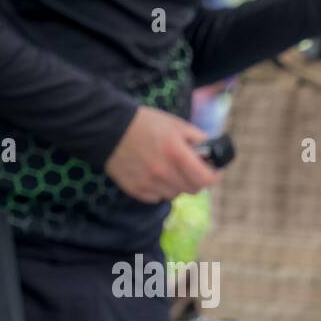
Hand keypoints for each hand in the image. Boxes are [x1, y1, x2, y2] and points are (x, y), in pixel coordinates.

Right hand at [103, 106, 219, 203]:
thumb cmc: (143, 123)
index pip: (206, 179)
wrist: (106, 128)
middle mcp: (164, 172)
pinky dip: (160, 189)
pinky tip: (154, 174)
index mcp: (176, 154)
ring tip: (168, 169)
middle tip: (191, 169)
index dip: (214, 176)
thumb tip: (211, 149)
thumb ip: (196, 138)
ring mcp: (150, 183)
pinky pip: (158, 197)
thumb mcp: (174, 124)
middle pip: (193, 189)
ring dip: (177, 184)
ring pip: (176, 194)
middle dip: (196, 179)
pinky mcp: (137, 190)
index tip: (214, 171)